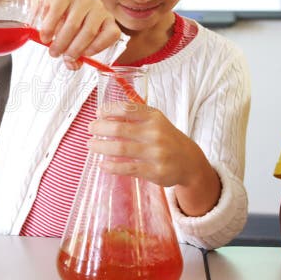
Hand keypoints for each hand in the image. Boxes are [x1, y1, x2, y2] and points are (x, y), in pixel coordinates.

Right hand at [35, 0, 120, 64]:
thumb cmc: (64, 21)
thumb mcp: (73, 39)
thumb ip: (75, 55)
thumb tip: (73, 66)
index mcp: (105, 20)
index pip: (112, 33)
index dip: (99, 47)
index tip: (84, 56)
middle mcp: (96, 8)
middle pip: (90, 32)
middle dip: (74, 49)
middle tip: (62, 57)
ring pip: (73, 25)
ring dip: (61, 42)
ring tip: (53, 50)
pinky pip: (56, 14)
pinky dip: (49, 29)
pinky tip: (45, 37)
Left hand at [87, 102, 205, 187]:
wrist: (190, 161)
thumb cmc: (166, 138)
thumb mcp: (156, 121)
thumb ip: (134, 116)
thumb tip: (104, 113)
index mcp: (154, 117)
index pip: (127, 108)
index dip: (109, 109)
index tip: (98, 112)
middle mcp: (155, 133)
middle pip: (120, 128)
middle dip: (100, 127)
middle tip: (90, 128)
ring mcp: (156, 153)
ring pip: (121, 148)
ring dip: (101, 146)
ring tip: (91, 145)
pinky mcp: (155, 171)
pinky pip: (128, 168)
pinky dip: (111, 166)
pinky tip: (102, 164)